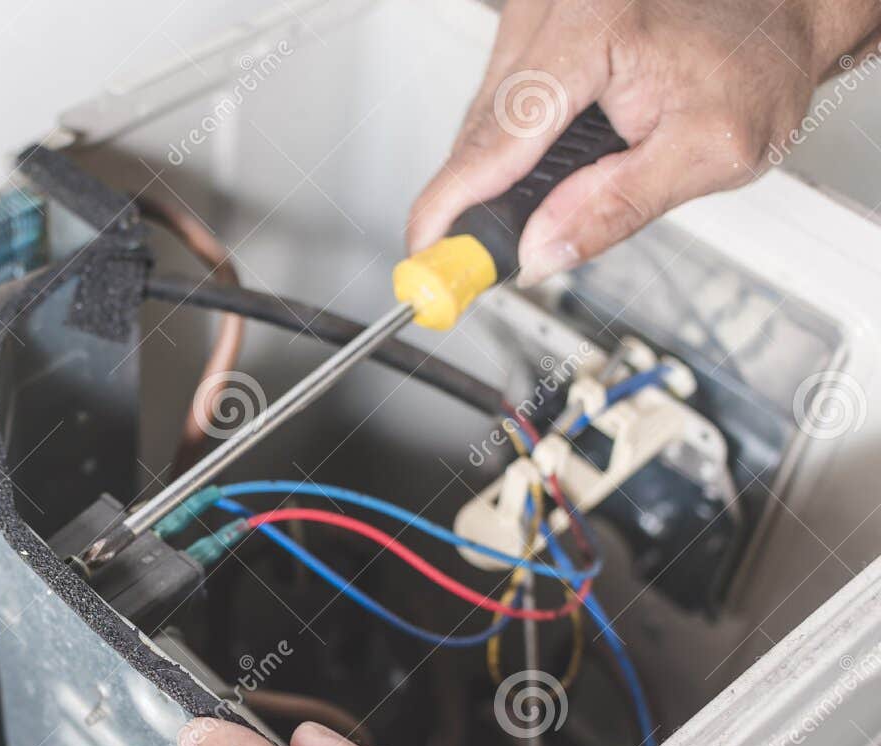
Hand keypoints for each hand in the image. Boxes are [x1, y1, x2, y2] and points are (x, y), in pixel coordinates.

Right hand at [407, 0, 880, 285]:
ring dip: (496, 170)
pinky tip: (545, 161)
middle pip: (481, 127)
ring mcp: (538, 11)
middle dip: (476, 199)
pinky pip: (500, 95)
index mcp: (597, 29)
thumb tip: (541, 252)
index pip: (499, 134)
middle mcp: (557, 9)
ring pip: (484, 114)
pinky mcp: (534, 23)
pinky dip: (511, 140)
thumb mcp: (710, 152)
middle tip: (478, 261)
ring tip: (540, 206)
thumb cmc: (755, 66)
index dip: (454, 204)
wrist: (777, 15)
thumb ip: (619, 206)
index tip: (426, 255)